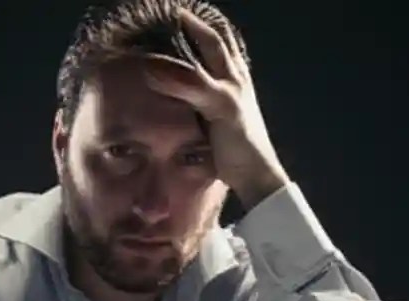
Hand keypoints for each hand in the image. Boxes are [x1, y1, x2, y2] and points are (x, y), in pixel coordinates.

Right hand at [142, 9, 290, 209]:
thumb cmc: (242, 139)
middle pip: (215, 50)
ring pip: (213, 70)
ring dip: (197, 56)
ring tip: (176, 48)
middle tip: (174, 26)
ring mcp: (227, 102)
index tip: (170, 13)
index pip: (211, 39)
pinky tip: (179, 89)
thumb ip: (191, 83)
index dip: (191, 24)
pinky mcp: (220, 121)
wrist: (254, 176)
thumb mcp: (218, 105)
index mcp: (233, 75)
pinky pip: (203, 94)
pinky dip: (191, 84)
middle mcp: (232, 83)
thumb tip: (153, 66)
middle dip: (197, 35)